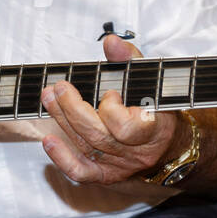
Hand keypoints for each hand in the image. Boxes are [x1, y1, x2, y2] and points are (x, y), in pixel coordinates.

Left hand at [39, 34, 179, 185]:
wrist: (169, 146)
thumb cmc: (158, 109)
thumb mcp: (151, 81)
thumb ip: (131, 60)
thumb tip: (111, 42)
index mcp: (153, 129)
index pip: (126, 128)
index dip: (112, 110)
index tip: (110, 93)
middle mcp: (136, 152)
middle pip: (98, 135)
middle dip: (73, 109)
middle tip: (59, 87)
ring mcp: (120, 166)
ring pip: (86, 146)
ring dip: (62, 120)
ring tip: (49, 97)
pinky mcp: (106, 175)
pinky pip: (81, 172)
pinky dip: (62, 158)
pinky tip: (48, 140)